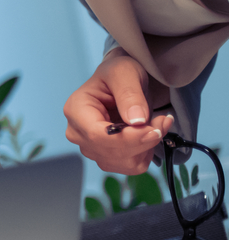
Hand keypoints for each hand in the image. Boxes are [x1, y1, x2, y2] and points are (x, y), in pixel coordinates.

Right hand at [64, 52, 173, 174]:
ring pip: (122, 162)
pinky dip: (145, 153)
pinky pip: (130, 166)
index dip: (128, 138)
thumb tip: (136, 122)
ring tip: (157, 124)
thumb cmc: (119, 74)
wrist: (123, 82)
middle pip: (110, 151)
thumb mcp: (125, 73)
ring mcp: (90, 147)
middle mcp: (78, 133)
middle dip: (143, 140)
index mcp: (76, 110)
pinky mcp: (105, 156)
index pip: (98, 136)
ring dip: (147, 147)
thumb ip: (130, 95)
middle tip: (164, 120)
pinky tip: (148, 135)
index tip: (155, 129)